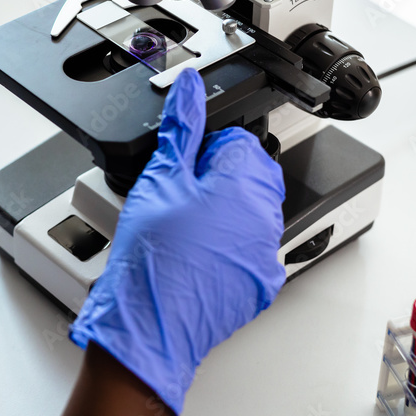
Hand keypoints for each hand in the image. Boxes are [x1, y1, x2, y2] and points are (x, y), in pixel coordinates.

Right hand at [69, 68, 286, 415]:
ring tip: (180, 231)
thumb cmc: (151, 259)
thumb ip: (180, 128)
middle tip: (177, 199)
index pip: (241, 139)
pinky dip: (226, 247)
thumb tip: (189, 88)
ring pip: (249, 212)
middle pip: (249, 175)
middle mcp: (267, 216)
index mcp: (246, 182)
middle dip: (216, 179)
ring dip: (221, 212)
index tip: (182, 167)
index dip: (205, 149)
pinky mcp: (259, 283)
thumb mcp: (158, 179)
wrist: (148, 327)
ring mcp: (266, 252)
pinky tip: (193, 256)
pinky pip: (249, 249)